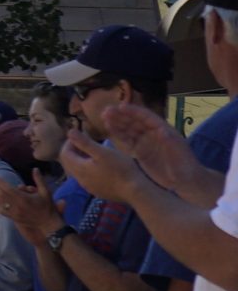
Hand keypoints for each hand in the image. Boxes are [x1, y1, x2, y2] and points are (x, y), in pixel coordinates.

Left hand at [0, 172, 64, 239]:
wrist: (47, 224)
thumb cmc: (47, 207)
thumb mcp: (46, 192)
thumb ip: (39, 180)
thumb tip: (35, 169)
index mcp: (24, 199)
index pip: (8, 189)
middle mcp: (17, 206)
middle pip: (1, 195)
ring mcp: (14, 213)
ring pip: (0, 203)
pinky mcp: (13, 218)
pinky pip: (1, 211)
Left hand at [59, 131, 136, 201]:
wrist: (135, 191)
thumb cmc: (120, 169)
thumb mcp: (102, 152)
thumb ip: (84, 142)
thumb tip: (69, 132)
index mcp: (79, 169)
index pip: (64, 153)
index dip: (70, 143)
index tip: (81, 135)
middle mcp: (80, 180)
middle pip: (69, 163)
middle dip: (74, 151)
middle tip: (86, 142)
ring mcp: (89, 187)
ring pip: (78, 171)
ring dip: (82, 160)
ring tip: (95, 152)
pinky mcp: (98, 191)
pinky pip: (87, 178)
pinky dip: (89, 169)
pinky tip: (102, 166)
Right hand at [99, 104, 215, 197]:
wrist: (186, 183)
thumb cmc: (185, 168)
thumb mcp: (179, 154)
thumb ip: (170, 142)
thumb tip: (161, 130)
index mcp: (164, 130)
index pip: (146, 117)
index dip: (133, 111)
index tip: (120, 107)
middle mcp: (153, 134)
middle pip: (135, 121)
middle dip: (121, 115)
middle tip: (106, 111)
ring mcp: (146, 143)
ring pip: (129, 129)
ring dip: (117, 123)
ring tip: (104, 117)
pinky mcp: (141, 152)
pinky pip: (127, 141)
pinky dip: (118, 135)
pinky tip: (108, 130)